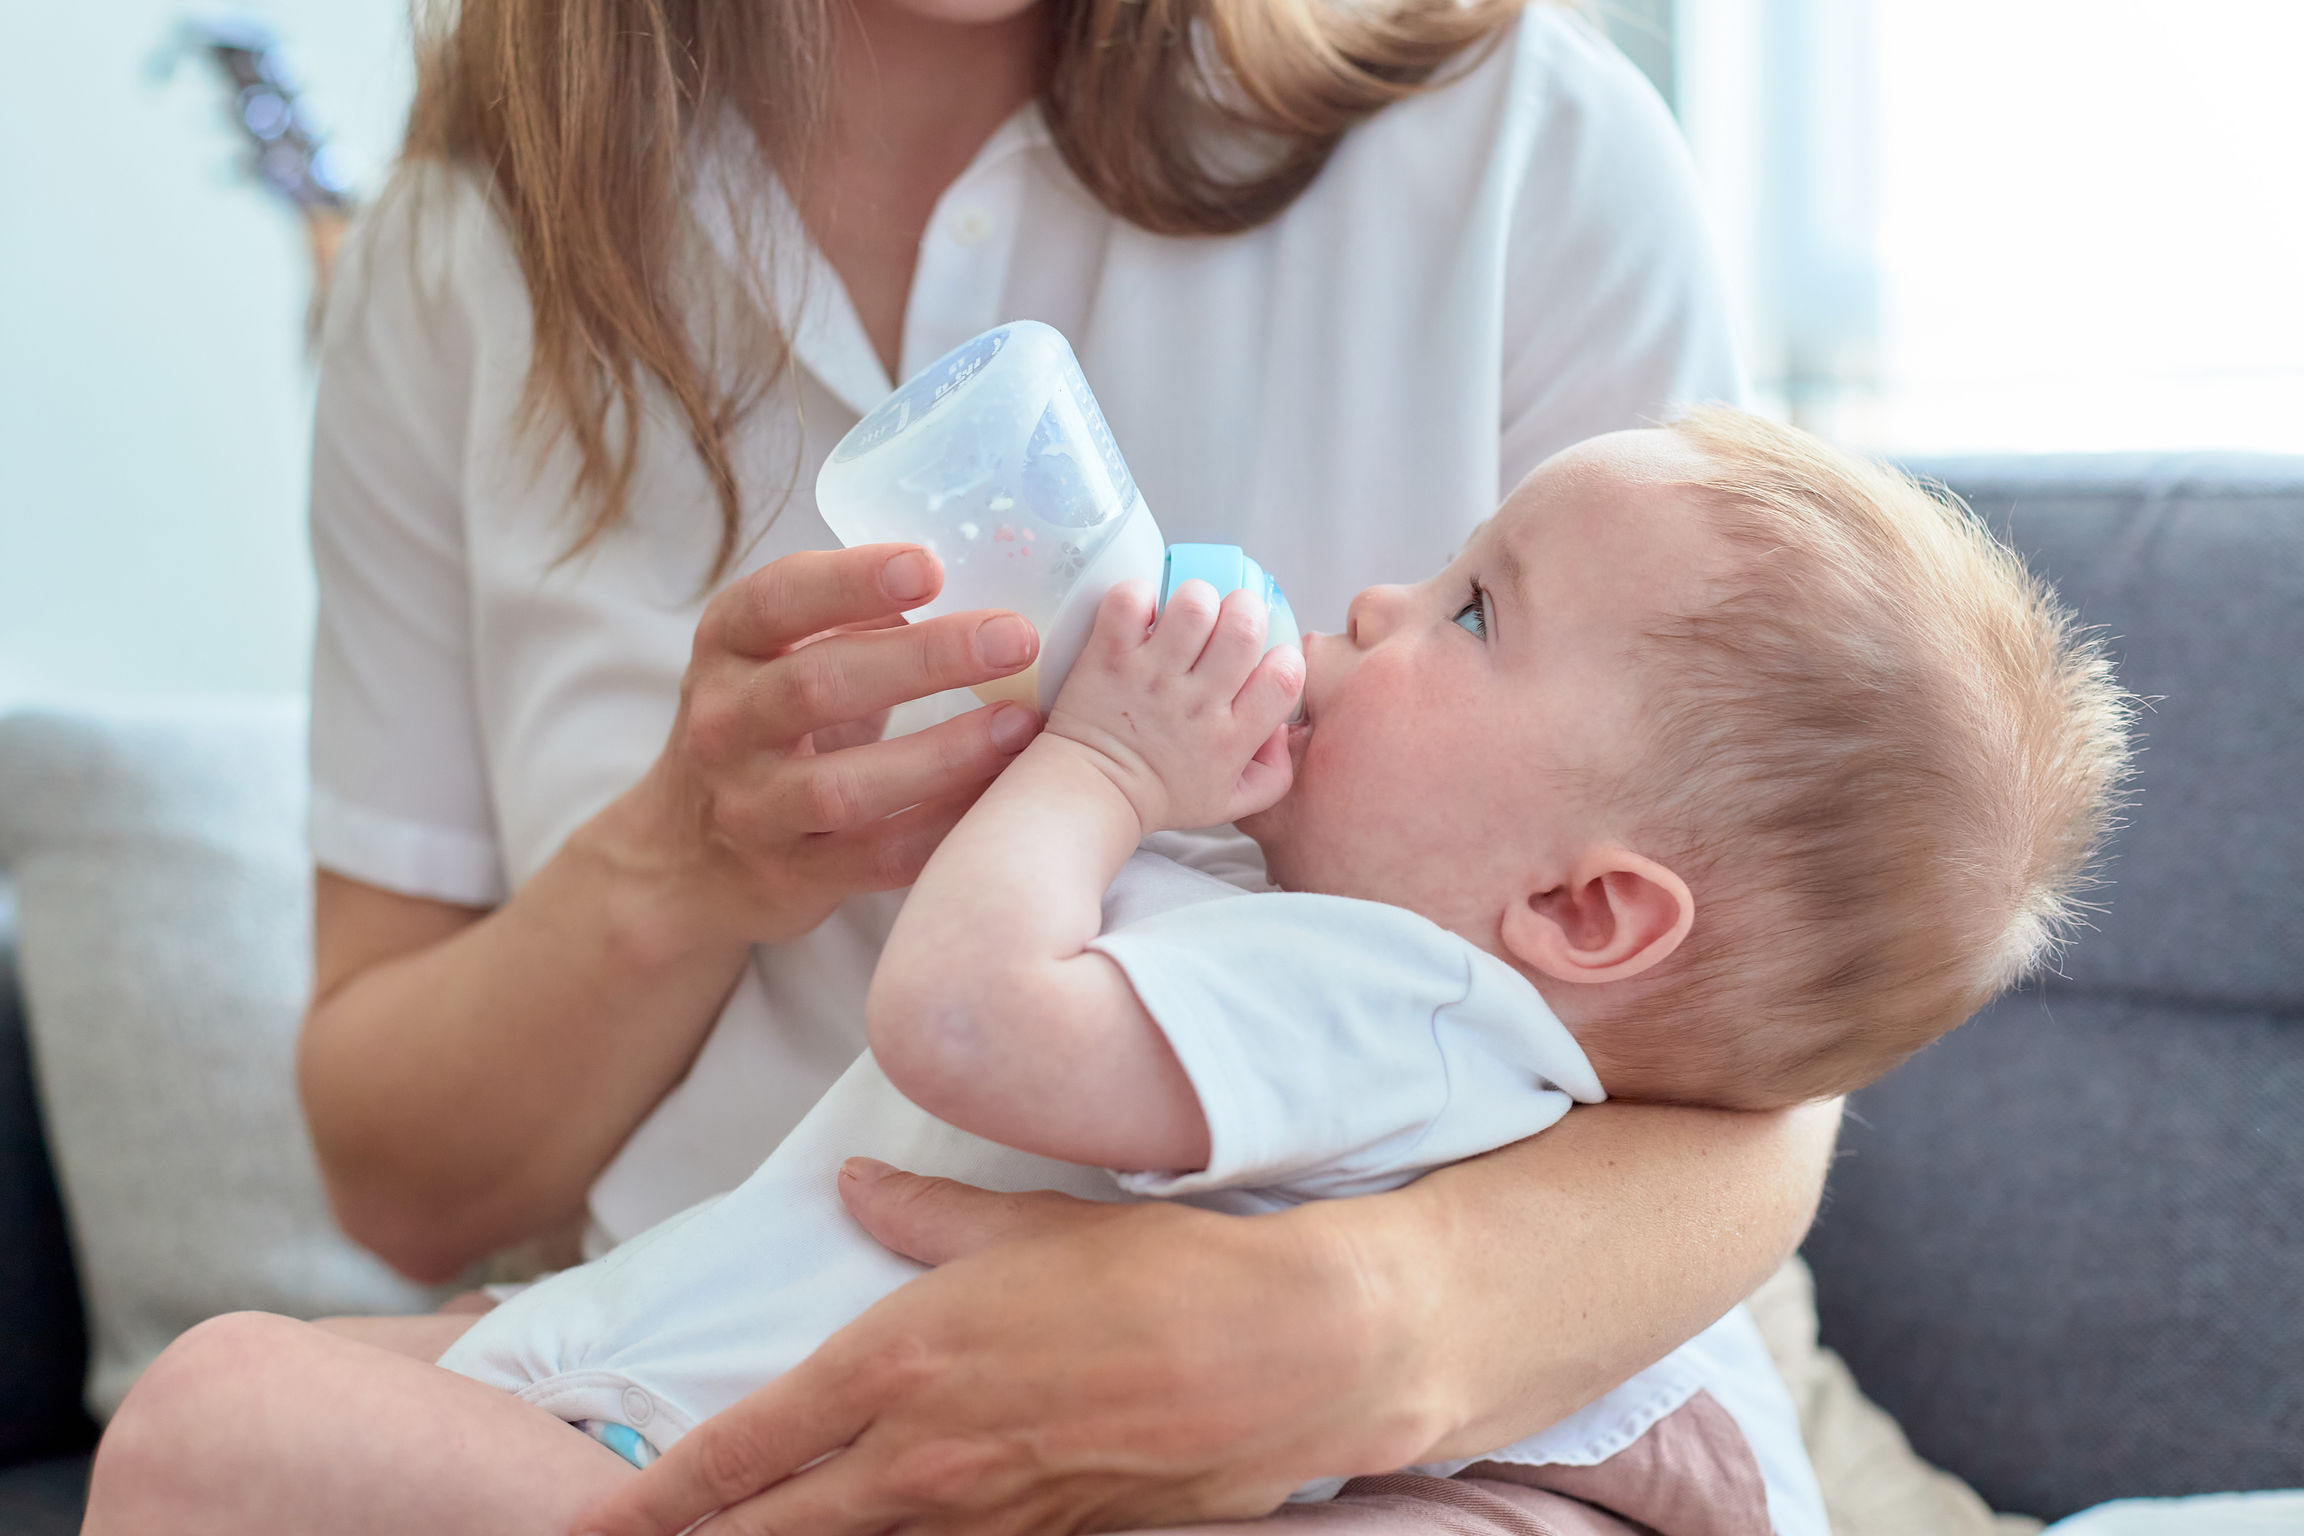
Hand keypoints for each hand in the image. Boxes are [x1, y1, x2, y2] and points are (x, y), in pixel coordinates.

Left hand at [569, 1163, 1451, 1535]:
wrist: (1290, 1356)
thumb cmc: (1160, 1274)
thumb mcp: (1029, 1224)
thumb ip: (926, 1216)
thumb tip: (854, 1189)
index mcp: (897, 1365)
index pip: (741, 1452)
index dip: (655, 1502)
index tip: (591, 1527)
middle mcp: (920, 1461)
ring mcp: (982, 1518)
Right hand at [598, 545, 1046, 948]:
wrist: (690, 855)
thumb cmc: (771, 726)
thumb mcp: (784, 654)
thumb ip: (855, 617)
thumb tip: (977, 577)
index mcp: (729, 645)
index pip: (777, 600)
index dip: (851, 581)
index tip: (930, 566)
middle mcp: (726, 723)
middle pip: (819, 686)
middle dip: (927, 659)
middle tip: (1014, 638)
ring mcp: (753, 807)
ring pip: (845, 787)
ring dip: (942, 754)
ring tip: (1019, 726)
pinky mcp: (791, 876)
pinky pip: (877, 858)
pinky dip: (942, 827)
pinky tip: (1000, 800)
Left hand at [1041, 579, 1301, 834]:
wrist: (1093, 794)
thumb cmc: (1160, 795)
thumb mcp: (1232, 802)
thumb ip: (1274, 771)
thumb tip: (1282, 725)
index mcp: (1233, 737)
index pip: (1285, 677)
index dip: (1285, 657)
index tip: (1265, 660)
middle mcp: (1198, 703)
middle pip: (1244, 626)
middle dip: (1245, 610)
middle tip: (1226, 622)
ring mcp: (1152, 676)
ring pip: (1194, 605)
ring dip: (1196, 597)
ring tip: (1184, 615)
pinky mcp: (1111, 657)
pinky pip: (1131, 601)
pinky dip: (1139, 595)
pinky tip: (1143, 613)